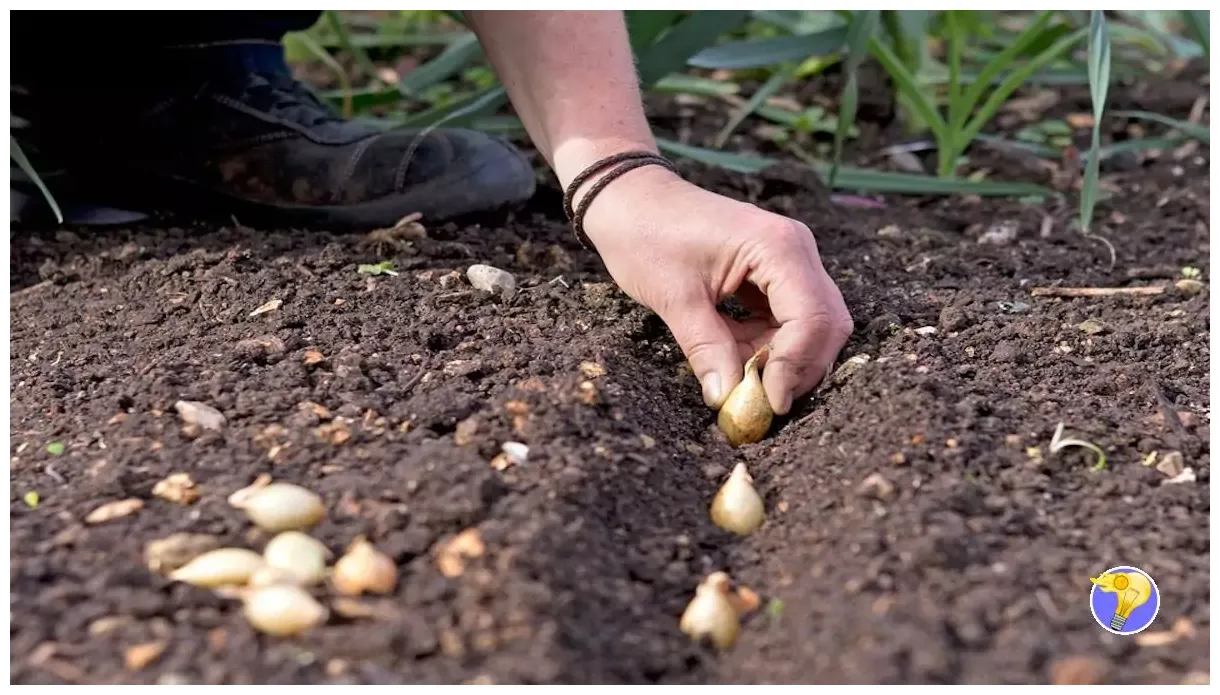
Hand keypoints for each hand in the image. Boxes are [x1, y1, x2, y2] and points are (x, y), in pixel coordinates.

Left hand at [580, 165, 852, 413]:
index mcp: (777, 247)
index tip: (768, 404)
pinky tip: (734, 355)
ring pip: (810, 326)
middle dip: (797, 368)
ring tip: (737, 377)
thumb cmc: (647, 236)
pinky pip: (787, 319)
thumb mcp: (674, 298)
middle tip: (760, 403)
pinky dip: (767, 345)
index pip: (812, 318)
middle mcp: (795, 250)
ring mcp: (788, 260)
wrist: (629, 200)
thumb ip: (706, 350)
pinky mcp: (774, 273)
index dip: (795, 367)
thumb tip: (727, 399)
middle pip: (825, 324)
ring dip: (779, 359)